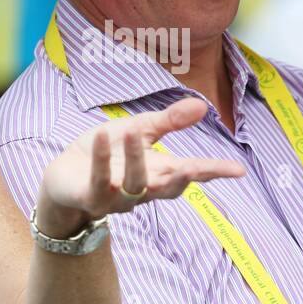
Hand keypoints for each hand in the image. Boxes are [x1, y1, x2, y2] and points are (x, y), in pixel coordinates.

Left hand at [36, 96, 245, 235]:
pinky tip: (102, 135)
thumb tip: (203, 105)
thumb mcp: (139, 131)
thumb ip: (169, 122)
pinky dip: (101, 158)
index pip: (191, 173)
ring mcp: (117, 198)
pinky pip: (99, 180)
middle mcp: (142, 190)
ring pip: (134, 185)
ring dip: (136, 160)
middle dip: (182, 180)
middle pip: (169, 189)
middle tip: (193, 169)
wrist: (63, 176)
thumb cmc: (105, 155)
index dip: (214, 172)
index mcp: (157, 173)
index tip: (238, 170)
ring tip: (135, 132)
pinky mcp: (91, 198)